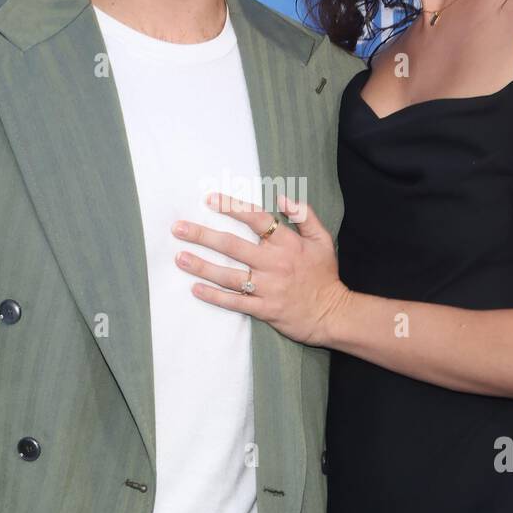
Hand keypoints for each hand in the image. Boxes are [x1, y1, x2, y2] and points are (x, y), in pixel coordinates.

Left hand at [171, 191, 350, 347]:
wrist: (333, 314)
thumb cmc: (325, 276)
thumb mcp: (323, 240)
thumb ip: (305, 215)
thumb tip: (283, 198)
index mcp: (287, 243)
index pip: (256, 218)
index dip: (231, 207)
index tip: (209, 199)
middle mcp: (274, 263)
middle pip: (232, 245)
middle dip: (202, 235)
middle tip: (178, 228)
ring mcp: (268, 287)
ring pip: (229, 275)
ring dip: (201, 266)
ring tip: (179, 257)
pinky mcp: (265, 309)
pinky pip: (235, 301)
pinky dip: (214, 296)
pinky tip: (195, 289)